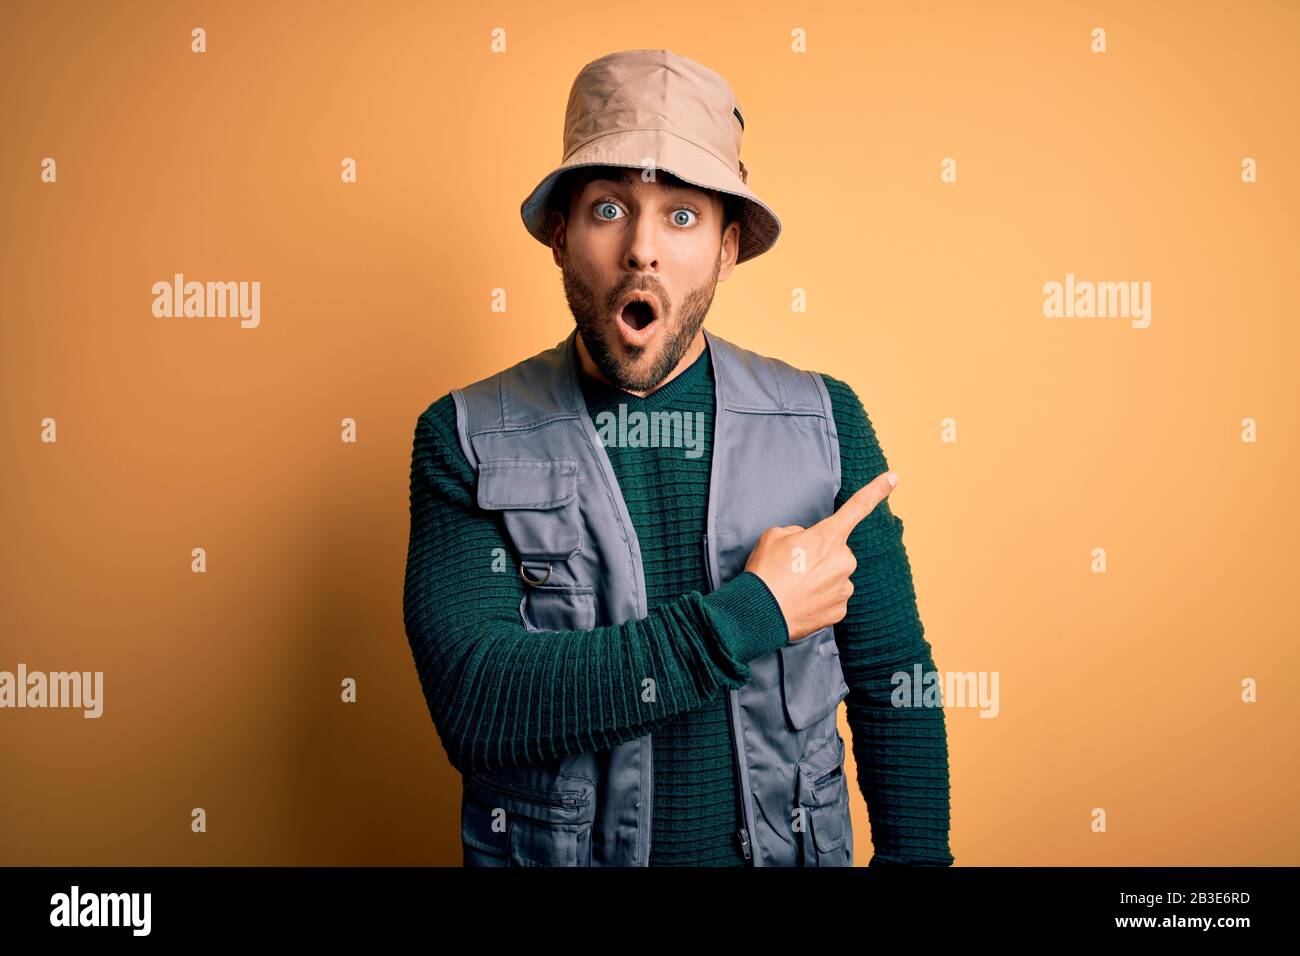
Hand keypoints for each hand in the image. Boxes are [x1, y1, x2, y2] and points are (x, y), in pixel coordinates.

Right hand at [743, 471, 897, 640]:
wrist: (760, 613)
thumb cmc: (766, 571)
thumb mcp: (775, 536)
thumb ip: (799, 533)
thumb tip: (807, 543)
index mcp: (828, 537)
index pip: (857, 507)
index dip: (877, 490)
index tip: (893, 478)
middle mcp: (843, 560)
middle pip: (837, 552)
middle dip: (820, 556)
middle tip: (794, 567)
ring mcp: (844, 587)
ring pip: (836, 576)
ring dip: (819, 579)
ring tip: (794, 587)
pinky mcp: (840, 611)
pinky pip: (833, 598)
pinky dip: (819, 599)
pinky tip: (801, 601)